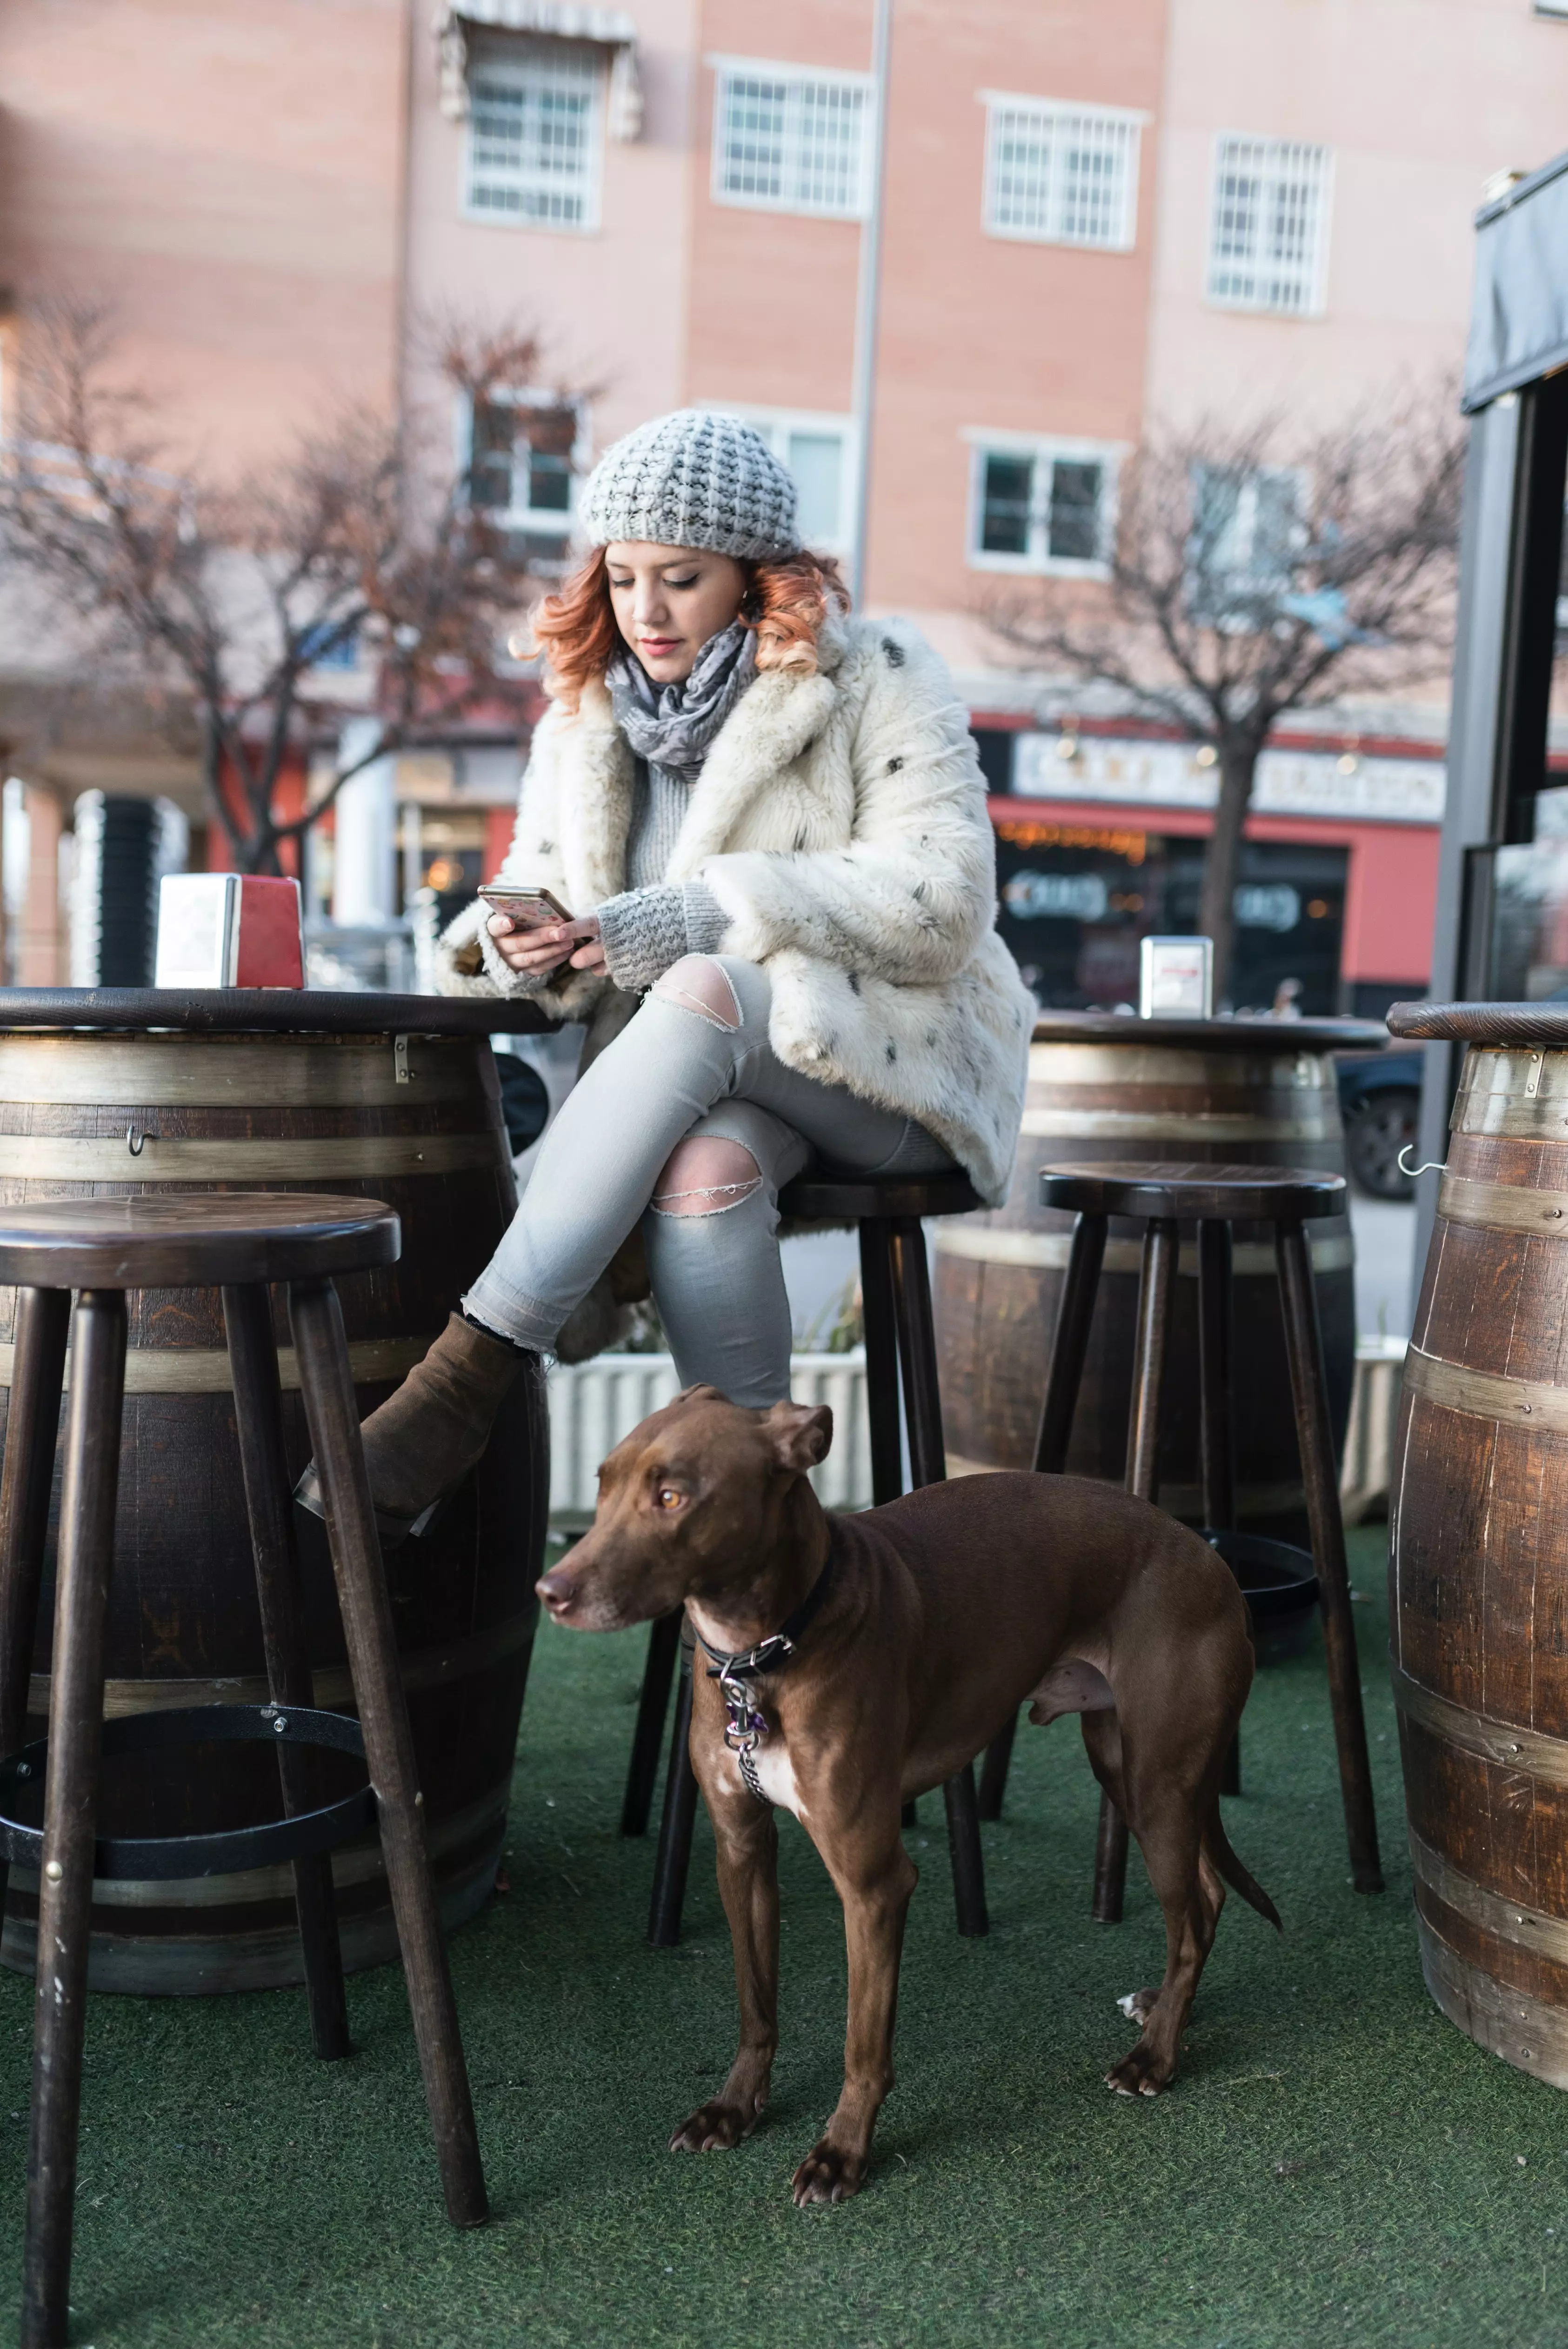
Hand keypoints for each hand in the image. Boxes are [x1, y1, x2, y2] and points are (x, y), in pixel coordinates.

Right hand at [487, 912, 605, 975]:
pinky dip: (554, 960)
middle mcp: (500, 947)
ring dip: (552, 950)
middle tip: (559, 932)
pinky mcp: (523, 972)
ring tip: (569, 942)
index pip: (494, 926)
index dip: (501, 925)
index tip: (509, 922)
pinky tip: (567, 951)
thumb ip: (521, 907)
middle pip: (520, 943)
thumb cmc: (518, 920)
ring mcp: (511, 961)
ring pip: (531, 958)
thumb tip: (535, 900)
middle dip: (541, 938)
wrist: (514, 939)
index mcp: (494, 928)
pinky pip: (539, 969)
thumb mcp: (515, 912)